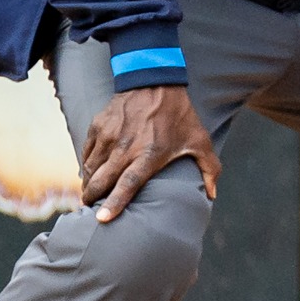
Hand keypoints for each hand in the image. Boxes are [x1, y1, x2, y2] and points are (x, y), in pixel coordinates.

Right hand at [80, 85, 220, 222]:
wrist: (155, 81)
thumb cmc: (180, 115)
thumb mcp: (200, 141)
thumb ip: (210, 169)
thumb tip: (213, 195)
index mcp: (149, 155)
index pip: (128, 185)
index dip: (114, 203)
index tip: (102, 219)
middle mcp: (126, 148)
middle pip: (102, 180)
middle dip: (92, 197)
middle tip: (89, 210)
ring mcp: (109, 137)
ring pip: (91, 168)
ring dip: (88, 184)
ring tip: (88, 195)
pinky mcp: (98, 127)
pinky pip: (87, 152)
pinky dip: (86, 165)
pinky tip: (89, 173)